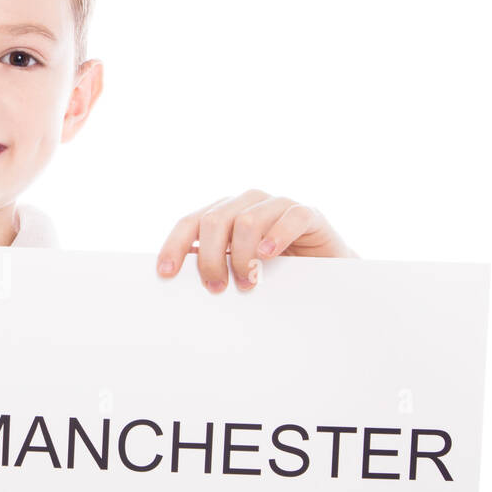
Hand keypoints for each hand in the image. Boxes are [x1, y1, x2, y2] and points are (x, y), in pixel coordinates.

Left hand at [155, 189, 357, 292]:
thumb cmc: (275, 274)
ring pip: (247, 220)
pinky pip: (291, 216)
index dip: (174, 246)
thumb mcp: (238, 271)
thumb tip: (179, 282)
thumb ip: (214, 267)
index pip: (190, 222)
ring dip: (242, 256)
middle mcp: (248, 203)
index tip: (166, 274)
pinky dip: (276, 236)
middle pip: (214, 221)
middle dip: (210, 258)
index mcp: (224, 214)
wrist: (325, 274)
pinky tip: (267, 256)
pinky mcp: (309, 214)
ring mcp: (279, 205)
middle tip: (217, 287)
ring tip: (247, 283)